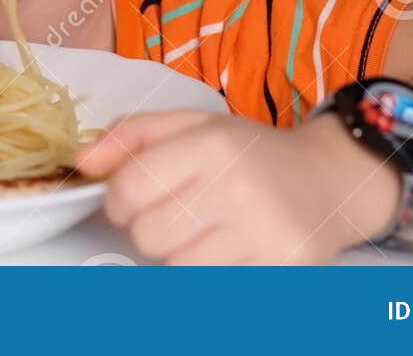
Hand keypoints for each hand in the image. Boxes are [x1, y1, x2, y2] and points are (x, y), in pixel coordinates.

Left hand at [75, 109, 400, 263]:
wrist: (332, 179)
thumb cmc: (253, 153)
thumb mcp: (195, 124)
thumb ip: (132, 135)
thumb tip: (80, 161)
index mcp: (212, 145)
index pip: (130, 188)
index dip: (118, 200)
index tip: (132, 200)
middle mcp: (238, 187)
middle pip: (147, 235)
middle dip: (148, 230)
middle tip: (172, 216)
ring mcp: (262, 233)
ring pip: (177, 268)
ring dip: (178, 256)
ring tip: (201, 234)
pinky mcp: (282, 270)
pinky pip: (215, 288)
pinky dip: (210, 275)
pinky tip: (226, 253)